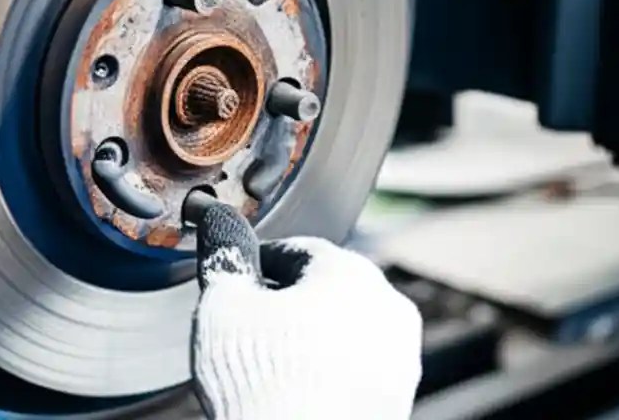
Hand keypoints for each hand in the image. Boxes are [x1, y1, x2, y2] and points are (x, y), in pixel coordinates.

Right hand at [192, 205, 422, 418]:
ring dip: (312, 335)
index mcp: (350, 272)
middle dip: (289, 300)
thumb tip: (218, 220)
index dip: (257, 265)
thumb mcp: (223, 307)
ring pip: (345, 327)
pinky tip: (297, 388)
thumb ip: (224, 257)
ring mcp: (400, 356)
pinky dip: (330, 369)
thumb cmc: (260, 383)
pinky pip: (358, 366)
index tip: (235, 282)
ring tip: (272, 363)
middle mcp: (388, 306)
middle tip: (249, 327)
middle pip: (326, 287)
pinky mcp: (399, 397)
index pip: (295, 251)